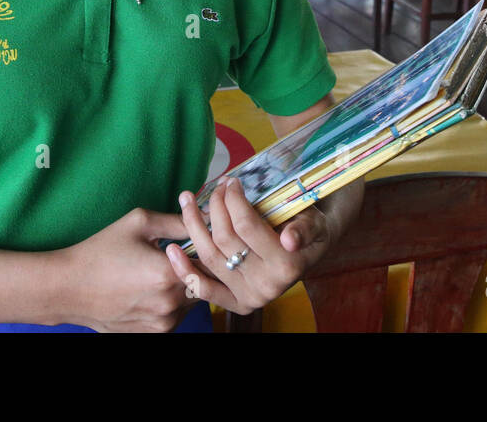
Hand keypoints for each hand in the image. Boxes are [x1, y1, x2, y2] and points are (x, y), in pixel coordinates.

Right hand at [49, 207, 197, 332]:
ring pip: (190, 301)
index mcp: (168, 274)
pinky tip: (150, 289)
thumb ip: (177, 220)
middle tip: (174, 255)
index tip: (197, 241)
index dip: (206, 249)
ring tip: (158, 272)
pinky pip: (176, 316)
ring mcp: (161, 322)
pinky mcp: (152, 333)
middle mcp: (169, 303)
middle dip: (195, 267)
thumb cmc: (100, 252)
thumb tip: (204, 216)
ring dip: (184, 287)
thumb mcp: (138, 223)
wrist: (67, 289)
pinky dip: (171, 303)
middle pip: (202, 282)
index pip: (209, 261)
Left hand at [166, 178, 333, 315]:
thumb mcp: (315, 221)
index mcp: (287, 265)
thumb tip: (289, 240)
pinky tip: (171, 250)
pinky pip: (205, 288)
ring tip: (187, 201)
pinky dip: (186, 270)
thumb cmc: (310, 227)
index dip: (234, 200)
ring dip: (193, 227)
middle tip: (216, 188)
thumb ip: (304, 228)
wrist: (313, 251)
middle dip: (215, 207)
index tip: (232, 182)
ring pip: (210, 258)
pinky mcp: (237, 303)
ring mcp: (250, 297)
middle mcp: (267, 285)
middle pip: (225, 239)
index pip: (247, 226)